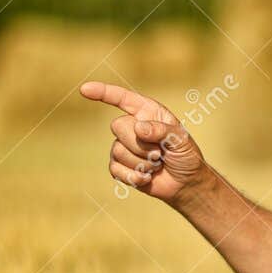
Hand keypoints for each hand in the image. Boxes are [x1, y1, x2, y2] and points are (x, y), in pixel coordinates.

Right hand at [82, 80, 208, 203]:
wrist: (184, 183)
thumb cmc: (185, 156)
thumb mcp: (181, 139)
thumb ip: (162, 130)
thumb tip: (138, 128)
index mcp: (147, 112)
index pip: (122, 98)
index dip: (103, 92)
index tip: (85, 89)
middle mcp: (132, 126)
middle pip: (118, 126)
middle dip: (141, 144)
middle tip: (160, 153)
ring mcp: (123, 146)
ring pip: (118, 151)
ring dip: (142, 163)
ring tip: (156, 164)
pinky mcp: (119, 166)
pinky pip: (116, 169)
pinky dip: (135, 176)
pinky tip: (147, 177)